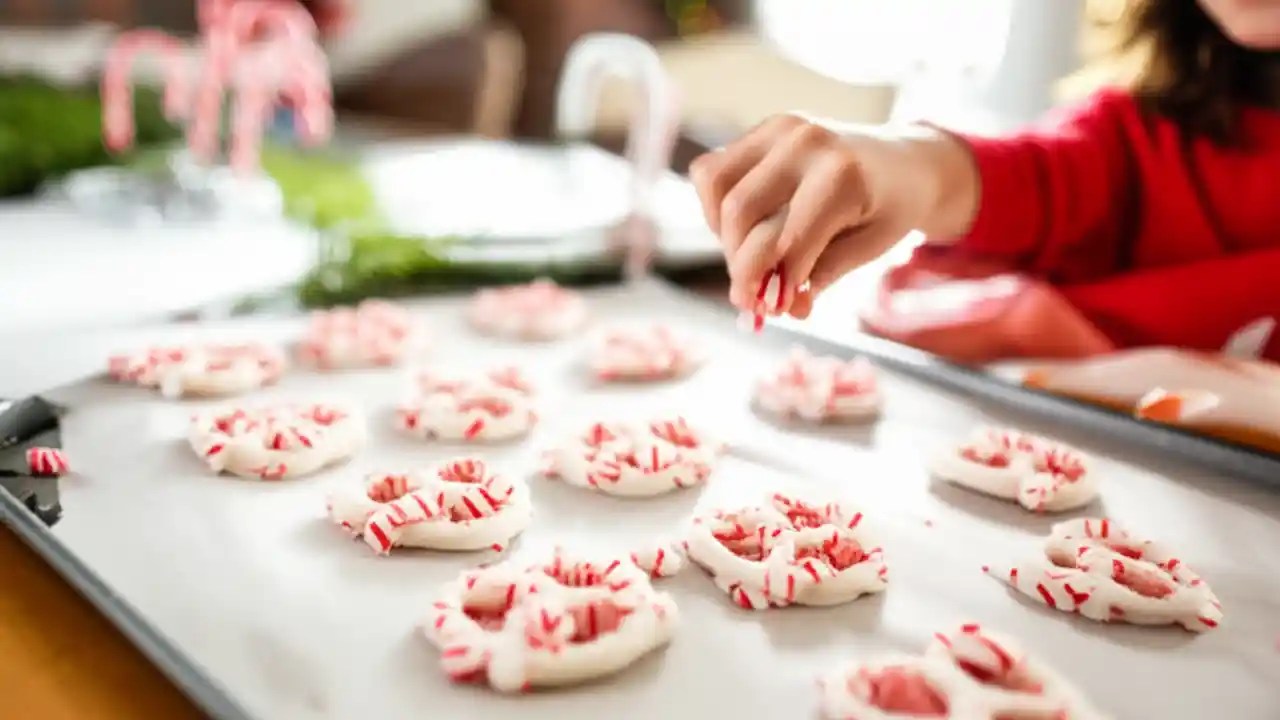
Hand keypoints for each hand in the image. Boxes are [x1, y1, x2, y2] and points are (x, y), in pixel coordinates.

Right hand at [688, 114, 973, 317]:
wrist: (904, 160)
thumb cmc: (888, 209)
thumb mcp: (869, 249)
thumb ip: (823, 275)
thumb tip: (786, 308)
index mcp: (843, 177)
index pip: (784, 241)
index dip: (769, 284)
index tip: (765, 313)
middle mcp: (807, 143)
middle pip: (739, 213)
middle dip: (739, 263)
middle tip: (750, 296)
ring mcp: (781, 128)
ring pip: (717, 188)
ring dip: (722, 234)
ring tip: (748, 255)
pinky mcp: (765, 127)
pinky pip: (713, 170)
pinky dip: (715, 205)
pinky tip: (742, 226)